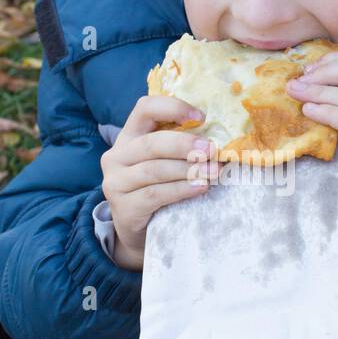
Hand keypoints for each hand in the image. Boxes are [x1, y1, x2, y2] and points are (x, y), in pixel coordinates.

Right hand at [100, 95, 222, 261]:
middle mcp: (116, 156)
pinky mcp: (122, 207)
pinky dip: (181, 189)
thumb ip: (181, 146)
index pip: (145, 108)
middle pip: (151, 144)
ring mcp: (115, 182)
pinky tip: (201, 187)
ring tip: (214, 171)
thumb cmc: (158, 188)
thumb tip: (222, 137)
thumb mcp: (164, 162)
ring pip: (154, 170)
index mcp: (129, 135)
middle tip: (212, 150)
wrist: (140, 231)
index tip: (201, 117)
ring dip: (188, 170)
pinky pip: (155, 194)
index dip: (173, 107)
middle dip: (184, 145)